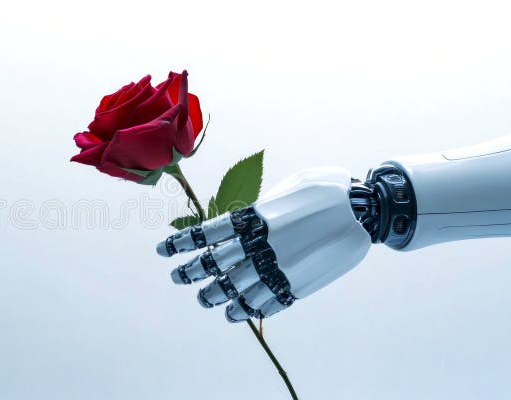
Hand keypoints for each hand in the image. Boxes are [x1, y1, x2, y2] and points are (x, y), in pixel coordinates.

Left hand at [156, 167, 371, 320]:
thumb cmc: (326, 191)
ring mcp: (278, 267)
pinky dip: (246, 310)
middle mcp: (261, 244)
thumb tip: (243, 214)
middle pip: (214, 264)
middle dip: (191, 272)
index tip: (163, 251)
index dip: (181, 243)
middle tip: (177, 278)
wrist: (365, 212)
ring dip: (214, 296)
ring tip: (203, 300)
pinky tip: (235, 313)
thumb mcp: (288, 186)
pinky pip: (264, 303)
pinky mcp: (297, 286)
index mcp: (255, 217)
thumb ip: (261, 203)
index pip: (207, 233)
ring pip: (235, 288)